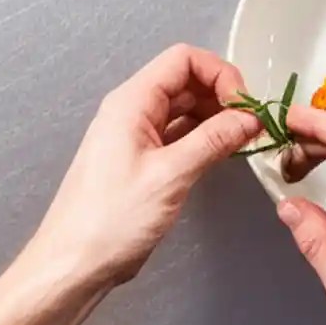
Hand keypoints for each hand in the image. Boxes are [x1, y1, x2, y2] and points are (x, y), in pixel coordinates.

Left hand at [29, 44, 261, 287]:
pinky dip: (205, 138)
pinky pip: (179, 134)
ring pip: (185, 109)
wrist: (73, 265)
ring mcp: (136, 136)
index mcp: (132, 102)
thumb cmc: (112, 219)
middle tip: (252, 126)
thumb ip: (213, 140)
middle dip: (223, 96)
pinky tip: (224, 153)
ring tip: (244, 140)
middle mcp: (133, 111)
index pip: (183, 59)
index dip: (220, 74)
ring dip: (217, 118)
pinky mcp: (143, 161)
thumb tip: (250, 118)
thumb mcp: (170, 175)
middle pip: (186, 81)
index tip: (244, 106)